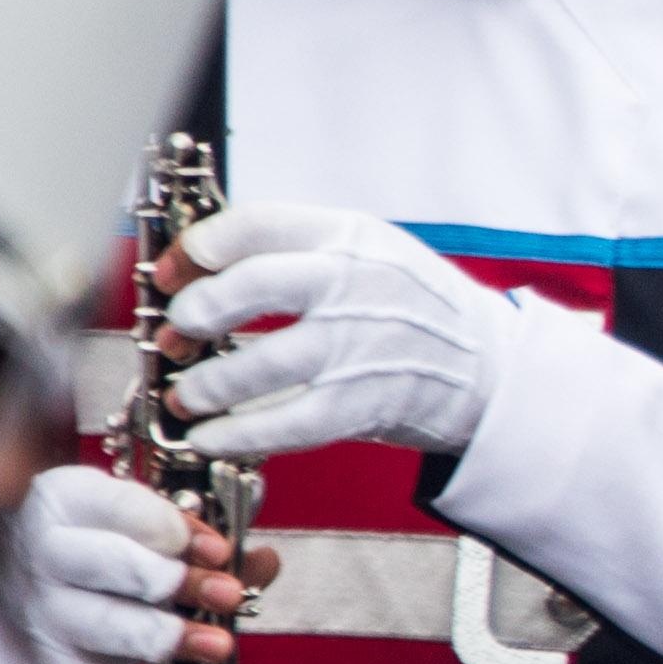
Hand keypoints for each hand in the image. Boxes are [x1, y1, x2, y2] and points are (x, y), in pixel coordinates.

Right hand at [17, 468, 235, 663]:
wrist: (21, 574)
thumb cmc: (97, 544)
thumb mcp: (140, 521)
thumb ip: (202, 541)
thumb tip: (262, 563)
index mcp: (66, 501)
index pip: (121, 509)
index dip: (174, 530)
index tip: (220, 550)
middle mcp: (42, 553)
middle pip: (106, 565)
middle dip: (172, 582)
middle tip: (227, 595)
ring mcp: (33, 610)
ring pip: (97, 626)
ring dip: (163, 638)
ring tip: (217, 645)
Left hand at [162, 206, 524, 461]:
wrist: (489, 366)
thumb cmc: (409, 307)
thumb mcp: (365, 252)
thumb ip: (292, 250)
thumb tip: (193, 269)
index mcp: (349, 237)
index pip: (254, 226)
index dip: (197, 249)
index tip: (173, 274)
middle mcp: (356, 286)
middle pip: (251, 287)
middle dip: (195, 313)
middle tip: (177, 334)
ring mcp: (363, 347)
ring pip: (261, 364)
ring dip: (207, 384)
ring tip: (187, 395)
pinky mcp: (368, 404)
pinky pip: (289, 423)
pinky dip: (240, 434)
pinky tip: (212, 437)